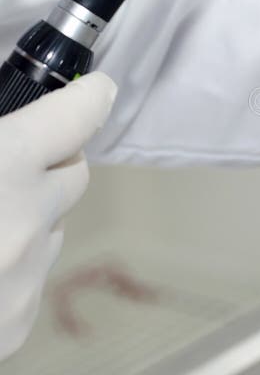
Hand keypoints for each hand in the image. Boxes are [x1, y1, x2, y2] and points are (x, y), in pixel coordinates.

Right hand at [0, 72, 115, 358]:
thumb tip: (6, 127)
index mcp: (2, 166)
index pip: (79, 116)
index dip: (86, 98)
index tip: (90, 92)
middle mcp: (25, 222)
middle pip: (75, 173)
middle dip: (49, 161)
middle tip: (8, 164)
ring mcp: (23, 280)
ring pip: (52, 227)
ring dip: (26, 216)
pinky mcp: (17, 326)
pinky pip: (32, 277)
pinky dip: (10, 266)